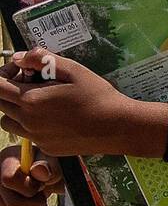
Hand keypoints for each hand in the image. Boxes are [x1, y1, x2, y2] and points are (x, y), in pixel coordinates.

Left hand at [0, 48, 143, 157]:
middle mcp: (28, 121)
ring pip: (8, 122)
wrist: (119, 127)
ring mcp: (36, 137)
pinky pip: (27, 134)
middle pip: (0, 104)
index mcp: (31, 100)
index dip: (3, 74)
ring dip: (15, 109)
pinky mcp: (46, 148)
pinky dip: (32, 124)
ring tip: (41, 102)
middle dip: (8, 90)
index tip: (21, 70)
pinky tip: (57, 118)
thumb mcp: (75, 70)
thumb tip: (20, 57)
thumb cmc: (99, 97)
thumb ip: (42, 60)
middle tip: (32, 83)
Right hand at [0, 144, 55, 205]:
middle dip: (37, 202)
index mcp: (3, 165)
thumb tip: (42, 173)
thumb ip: (48, 163)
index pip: (9, 180)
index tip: (40, 183)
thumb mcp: (48, 156)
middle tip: (42, 193)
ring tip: (38, 199)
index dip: (30, 186)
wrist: (33, 170)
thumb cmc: (40, 162)